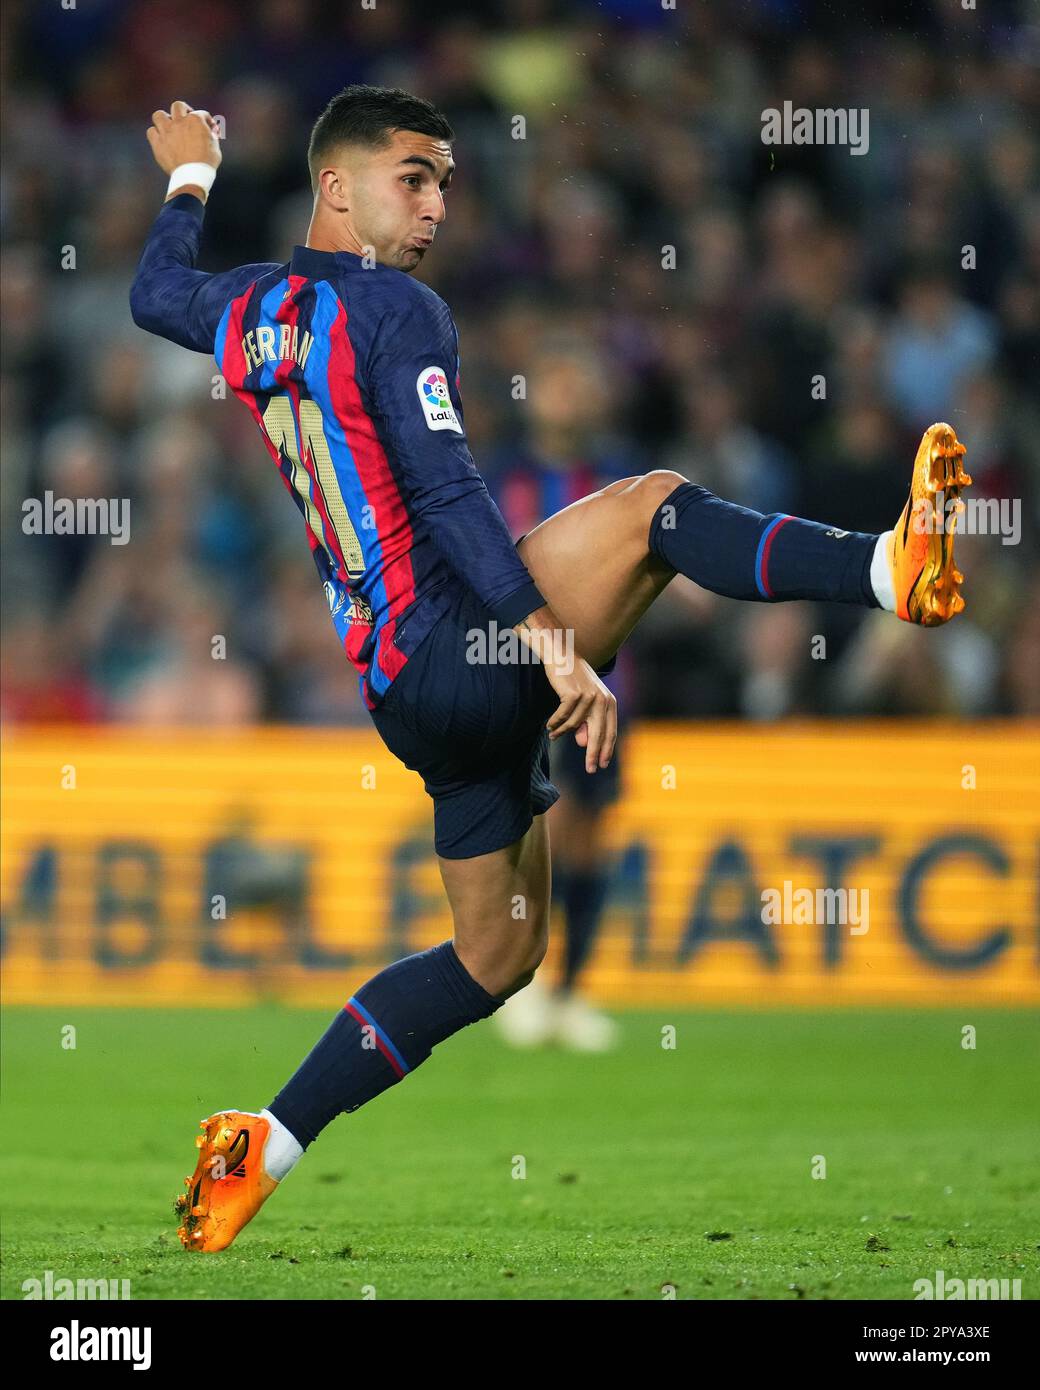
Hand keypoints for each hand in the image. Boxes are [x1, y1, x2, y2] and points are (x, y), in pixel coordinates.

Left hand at [146, 101, 220, 183]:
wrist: (193, 176)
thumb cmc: (207, 163)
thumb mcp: (215, 147)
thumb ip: (212, 135)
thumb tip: (210, 131)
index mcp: (195, 120)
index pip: (202, 113)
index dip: (207, 121)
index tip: (209, 129)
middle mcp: (179, 122)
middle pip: (178, 106)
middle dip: (183, 110)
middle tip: (185, 118)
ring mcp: (166, 131)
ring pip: (159, 115)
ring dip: (164, 119)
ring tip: (169, 126)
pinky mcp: (157, 143)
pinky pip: (151, 132)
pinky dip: (155, 134)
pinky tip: (161, 139)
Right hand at [541, 651, 617, 773]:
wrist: (561, 655)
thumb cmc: (572, 679)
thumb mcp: (583, 701)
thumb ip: (586, 721)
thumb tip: (584, 743)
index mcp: (609, 702)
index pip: (610, 731)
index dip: (606, 750)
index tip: (602, 765)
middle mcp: (603, 700)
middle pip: (599, 735)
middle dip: (594, 754)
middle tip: (591, 770)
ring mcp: (589, 697)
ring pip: (574, 726)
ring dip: (562, 732)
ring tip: (552, 735)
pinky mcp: (574, 695)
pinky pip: (562, 718)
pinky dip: (555, 724)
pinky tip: (549, 727)